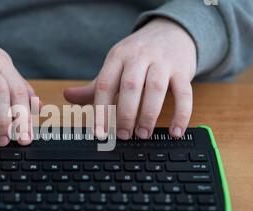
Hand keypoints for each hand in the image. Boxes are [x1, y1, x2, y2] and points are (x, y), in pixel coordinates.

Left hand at [64, 18, 196, 138]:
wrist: (171, 32)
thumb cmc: (138, 55)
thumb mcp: (114, 65)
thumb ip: (94, 86)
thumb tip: (67, 96)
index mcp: (117, 57)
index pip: (105, 84)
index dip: (100, 110)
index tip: (99, 132)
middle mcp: (139, 57)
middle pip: (130, 86)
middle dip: (125, 114)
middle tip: (123, 135)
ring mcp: (162, 62)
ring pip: (156, 88)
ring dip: (149, 115)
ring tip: (143, 135)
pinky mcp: (183, 70)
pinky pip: (184, 93)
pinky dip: (181, 114)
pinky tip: (175, 131)